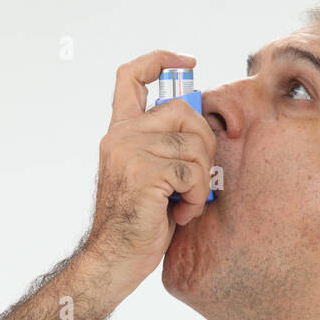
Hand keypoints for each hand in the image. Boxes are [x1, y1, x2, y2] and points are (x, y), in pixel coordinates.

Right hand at [85, 49, 217, 290]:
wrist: (114, 259)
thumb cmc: (139, 223)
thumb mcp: (151, 173)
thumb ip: (165, 144)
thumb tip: (203, 120)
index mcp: (119, 131)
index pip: (131, 76)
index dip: (161, 60)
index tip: (190, 63)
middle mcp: (120, 135)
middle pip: (183, 110)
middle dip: (205, 143)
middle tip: (198, 178)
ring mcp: (129, 151)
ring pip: (193, 145)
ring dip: (201, 180)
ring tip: (185, 203)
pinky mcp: (143, 171)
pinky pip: (192, 172)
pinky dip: (197, 197)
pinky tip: (181, 214)